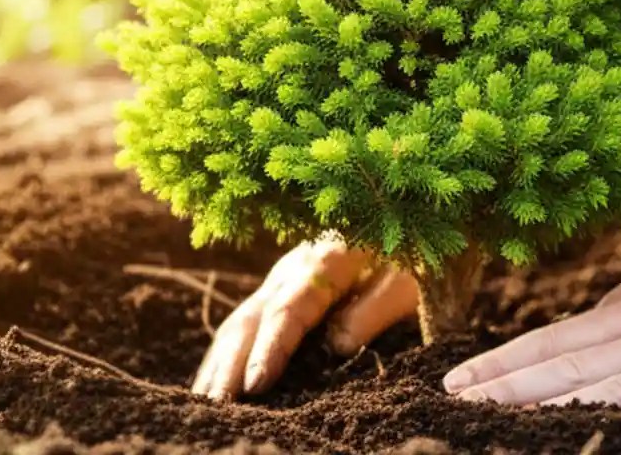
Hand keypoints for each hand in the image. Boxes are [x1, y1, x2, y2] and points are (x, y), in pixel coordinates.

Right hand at [192, 237, 417, 399]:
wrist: (405, 212)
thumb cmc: (417, 251)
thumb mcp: (411, 277)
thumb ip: (375, 309)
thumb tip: (337, 345)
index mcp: (327, 259)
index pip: (290, 309)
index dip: (270, 348)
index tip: (256, 384)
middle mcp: (293, 267)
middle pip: (251, 318)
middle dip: (229, 365)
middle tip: (215, 407)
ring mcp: (282, 277)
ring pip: (239, 322)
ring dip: (218, 364)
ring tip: (203, 405)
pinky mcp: (280, 288)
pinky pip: (244, 323)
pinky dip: (225, 355)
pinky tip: (213, 383)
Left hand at [442, 230, 620, 427]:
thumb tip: (588, 320)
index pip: (550, 342)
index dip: (500, 364)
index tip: (454, 382)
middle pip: (565, 369)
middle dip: (504, 389)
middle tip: (452, 404)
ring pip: (607, 393)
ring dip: (549, 407)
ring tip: (497, 421)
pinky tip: (598, 437)